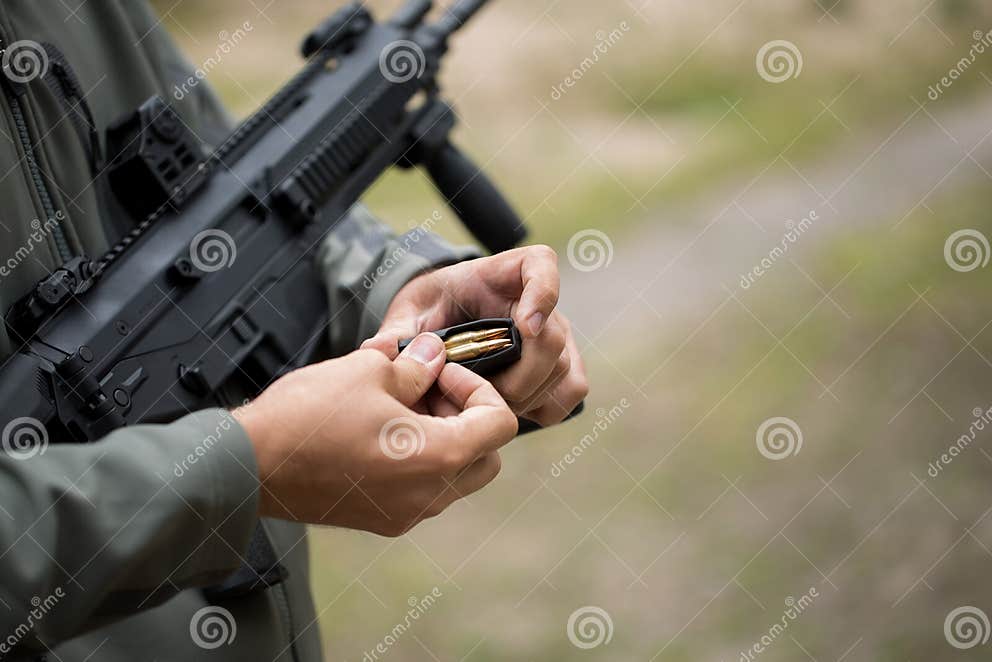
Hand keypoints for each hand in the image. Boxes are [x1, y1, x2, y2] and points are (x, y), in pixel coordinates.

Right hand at [233, 333, 517, 536]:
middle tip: (428, 388)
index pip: (500, 423)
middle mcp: (431, 495)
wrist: (248, 465)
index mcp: (439, 457)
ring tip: (400, 405)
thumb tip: (434, 354)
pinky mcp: (382, 521)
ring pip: (456, 476)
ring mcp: (407, 514)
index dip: (478, 387)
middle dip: (468, 417)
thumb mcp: (369, 372)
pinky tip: (381, 430)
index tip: (440, 371)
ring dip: (445, 438)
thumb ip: (416, 365)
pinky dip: (419, 460)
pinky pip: (423, 490)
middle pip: (486, 456)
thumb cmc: (308, 417)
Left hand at [362, 245, 588, 426]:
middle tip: (479, 394)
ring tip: (483, 405)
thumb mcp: (410, 312)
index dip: (542, 295)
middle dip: (518, 375)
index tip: (525, 325)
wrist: (444, 321)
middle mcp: (539, 303)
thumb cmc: (431, 307)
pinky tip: (508, 410)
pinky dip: (543, 408)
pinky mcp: (561, 367)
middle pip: (553, 338)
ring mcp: (556, 335)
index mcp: (505, 274)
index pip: (541, 266)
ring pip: (562, 371)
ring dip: (525, 397)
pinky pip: (570, 393)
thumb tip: (376, 352)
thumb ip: (397, 331)